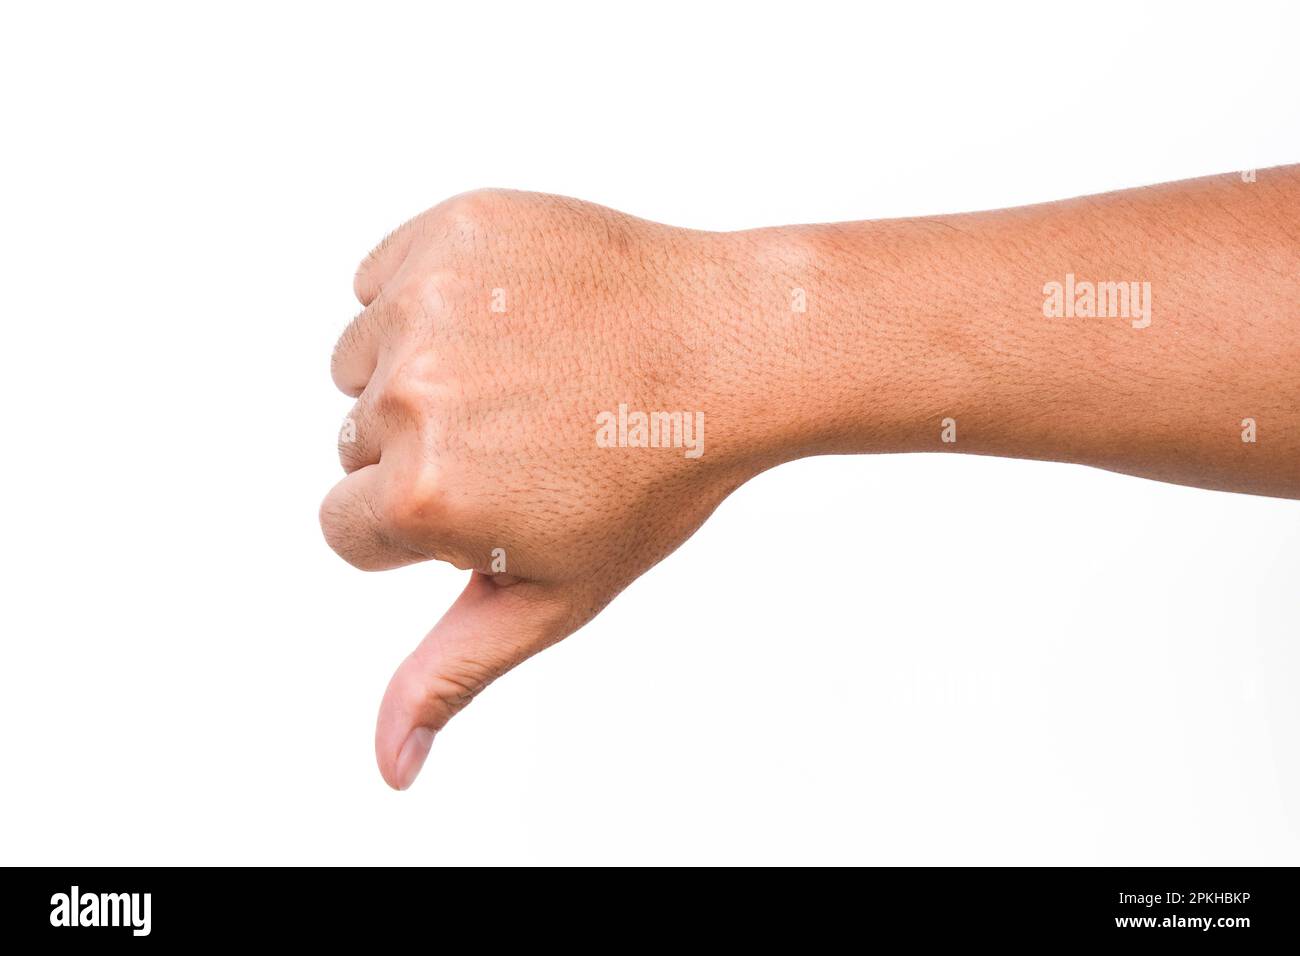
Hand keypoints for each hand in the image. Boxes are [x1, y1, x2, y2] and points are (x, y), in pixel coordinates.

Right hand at [321, 190, 792, 788]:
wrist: (732, 350)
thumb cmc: (654, 478)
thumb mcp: (555, 594)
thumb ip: (454, 673)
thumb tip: (388, 766)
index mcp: (427, 495)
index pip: (346, 528)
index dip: (421, 522)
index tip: (494, 496)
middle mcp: (411, 396)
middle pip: (353, 445)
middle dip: (422, 448)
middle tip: (527, 434)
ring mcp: (429, 303)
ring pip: (359, 360)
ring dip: (418, 372)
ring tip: (522, 374)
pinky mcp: (448, 229)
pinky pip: (383, 281)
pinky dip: (428, 299)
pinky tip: (512, 317)